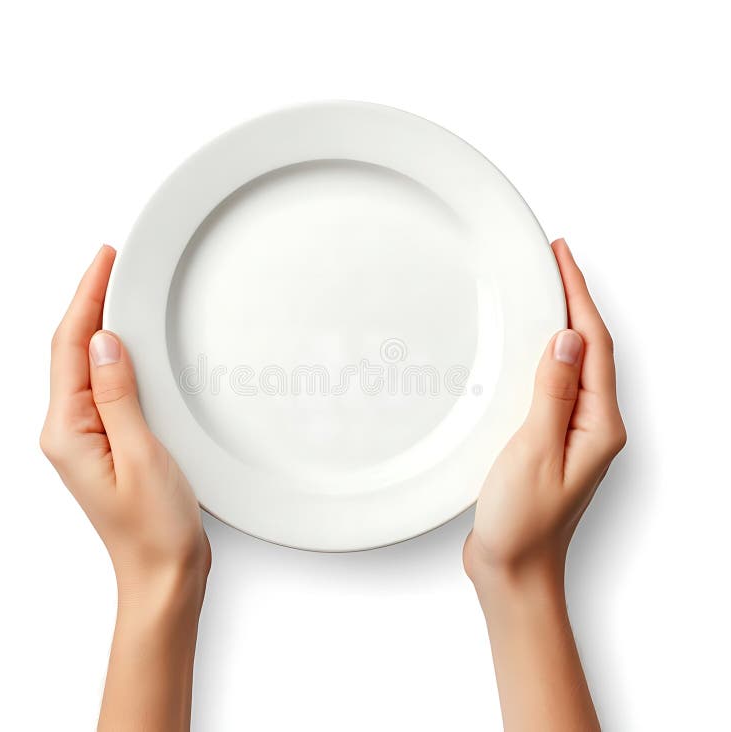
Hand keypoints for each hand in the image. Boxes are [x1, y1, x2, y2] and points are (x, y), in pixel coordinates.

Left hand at [40, 245, 210, 599]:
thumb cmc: (154, 527)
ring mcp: (89, 437)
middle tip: (114, 264)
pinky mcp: (110, 442)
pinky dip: (117, 357)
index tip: (104, 261)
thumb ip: (118, 395)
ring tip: (120, 291)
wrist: (164, 573)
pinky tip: (133, 345)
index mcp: (68, 431)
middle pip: (72, 352)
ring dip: (102, 326)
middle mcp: (70, 431)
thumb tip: (104, 342)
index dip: (86, 298)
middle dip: (90, 303)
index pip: (70, 348)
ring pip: (88, 367)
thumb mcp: (141, 453)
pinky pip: (106, 387)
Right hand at [464, 238, 625, 588]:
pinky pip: (551, 386)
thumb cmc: (524, 524)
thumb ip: (553, 393)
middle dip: (573, 301)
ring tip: (540, 293)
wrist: (512, 571)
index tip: (562, 257)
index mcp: (598, 425)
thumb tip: (569, 339)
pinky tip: (524, 350)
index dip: (579, 296)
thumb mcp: (535, 451)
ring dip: (558, 325)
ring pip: (572, 366)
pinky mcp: (548, 441)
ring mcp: (571, 433)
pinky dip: (541, 357)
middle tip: (552, 263)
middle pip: (590, 349)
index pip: (595, 345)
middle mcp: (592, 425)